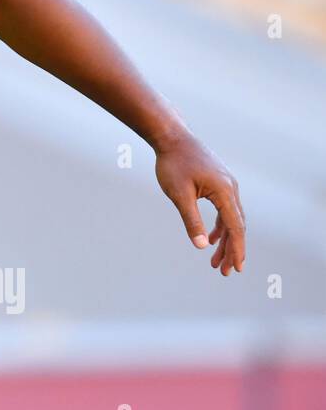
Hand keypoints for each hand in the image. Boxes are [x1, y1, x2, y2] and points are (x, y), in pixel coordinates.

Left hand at [154, 133, 245, 275]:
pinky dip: (220, 226)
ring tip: (215, 261)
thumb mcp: (179, 195)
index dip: (237, 250)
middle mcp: (231, 189)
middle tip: (225, 272)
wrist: (172, 137)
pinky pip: (224, 210)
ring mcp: (227, 185)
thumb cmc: (173, 164)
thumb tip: (201, 245)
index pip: (235, 228)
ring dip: (225, 240)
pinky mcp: (219, 183)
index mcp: (225, 192)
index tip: (236, 268)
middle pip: (236, 226)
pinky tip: (211, 238)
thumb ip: (191, 220)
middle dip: (231, 250)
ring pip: (231, 219)